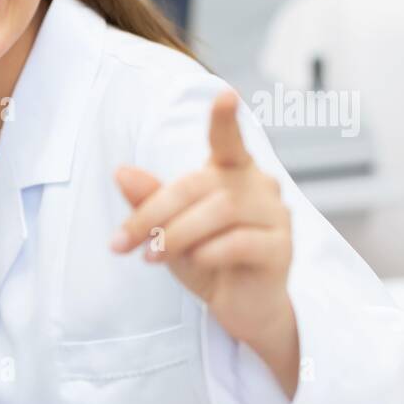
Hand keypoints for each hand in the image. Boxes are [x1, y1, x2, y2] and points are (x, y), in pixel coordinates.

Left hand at [110, 91, 299, 396]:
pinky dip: (209, 252)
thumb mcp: (169, 231)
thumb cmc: (206, 261)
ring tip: (151, 257)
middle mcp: (258, 186)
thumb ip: (150, 202)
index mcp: (231, 174)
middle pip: (201, 185)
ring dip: (177, 234)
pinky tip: (195, 263)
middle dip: (154, 213)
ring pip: (221, 211)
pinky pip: (241, 242)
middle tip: (122, 243)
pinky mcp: (281, 248)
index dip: (225, 120)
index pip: (228, 141)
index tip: (224, 94)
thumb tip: (121, 171)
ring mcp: (275, 216)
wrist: (241, 309)